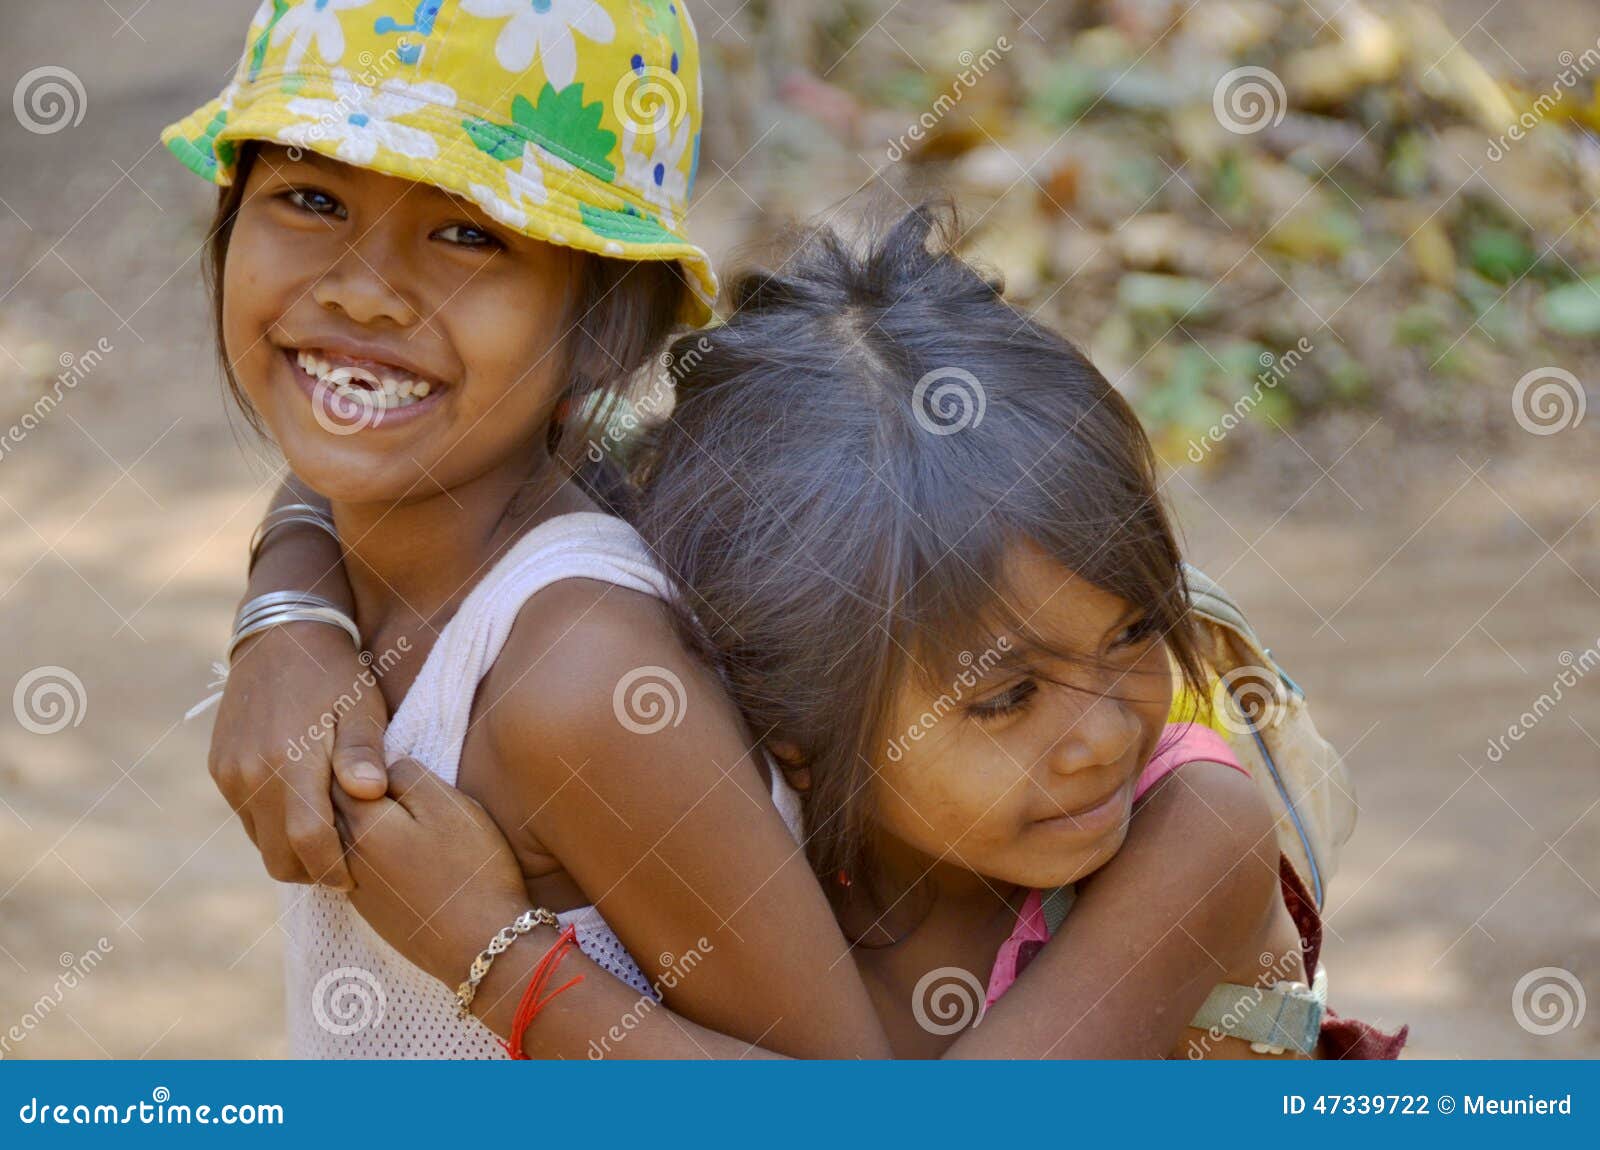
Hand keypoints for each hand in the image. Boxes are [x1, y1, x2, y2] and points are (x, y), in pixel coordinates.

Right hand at [207, 620, 389, 889]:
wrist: (281, 637)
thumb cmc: (336, 674)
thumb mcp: (362, 705)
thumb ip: (364, 751)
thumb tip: (369, 792)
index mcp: (288, 760)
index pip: (309, 842)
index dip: (334, 869)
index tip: (356, 877)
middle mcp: (250, 773)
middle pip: (279, 857)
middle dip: (313, 870)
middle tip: (347, 862)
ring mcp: (230, 773)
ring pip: (261, 842)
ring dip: (293, 849)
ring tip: (331, 833)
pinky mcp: (220, 769)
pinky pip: (248, 818)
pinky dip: (274, 825)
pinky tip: (305, 808)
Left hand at [332, 757, 529, 986]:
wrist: (482, 946)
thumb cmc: (471, 869)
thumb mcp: (449, 807)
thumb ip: (407, 776)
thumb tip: (380, 766)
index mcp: (362, 823)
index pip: (336, 770)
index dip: (354, 750)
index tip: (373, 741)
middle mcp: (345, 855)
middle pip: (330, 805)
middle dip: (344, 781)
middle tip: (374, 764)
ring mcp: (354, 886)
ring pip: (338, 836)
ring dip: (352, 815)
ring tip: (384, 800)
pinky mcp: (369, 908)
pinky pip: (352, 863)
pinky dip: (364, 847)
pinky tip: (394, 843)